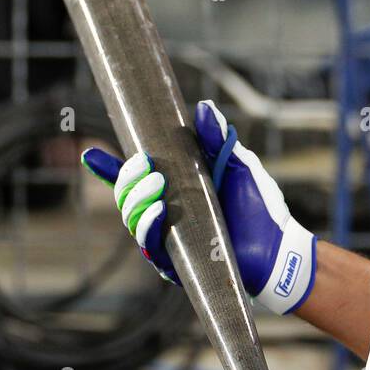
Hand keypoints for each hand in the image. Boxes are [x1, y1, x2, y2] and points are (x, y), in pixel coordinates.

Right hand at [82, 100, 315, 314]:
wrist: (279, 246)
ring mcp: (169, 239)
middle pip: (127, 198)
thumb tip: (203, 107)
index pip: (134, 179)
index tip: (91, 153)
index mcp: (176, 190)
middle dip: (128, 180)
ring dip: (138, 202)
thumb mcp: (239, 164)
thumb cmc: (258, 205)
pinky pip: (152, 247)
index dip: (109, 169)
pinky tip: (159, 212)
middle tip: (146, 165)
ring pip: (134, 221)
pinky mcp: (177, 262)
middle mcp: (166, 214)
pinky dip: (151, 227)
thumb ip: (218, 139)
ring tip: (156, 185)